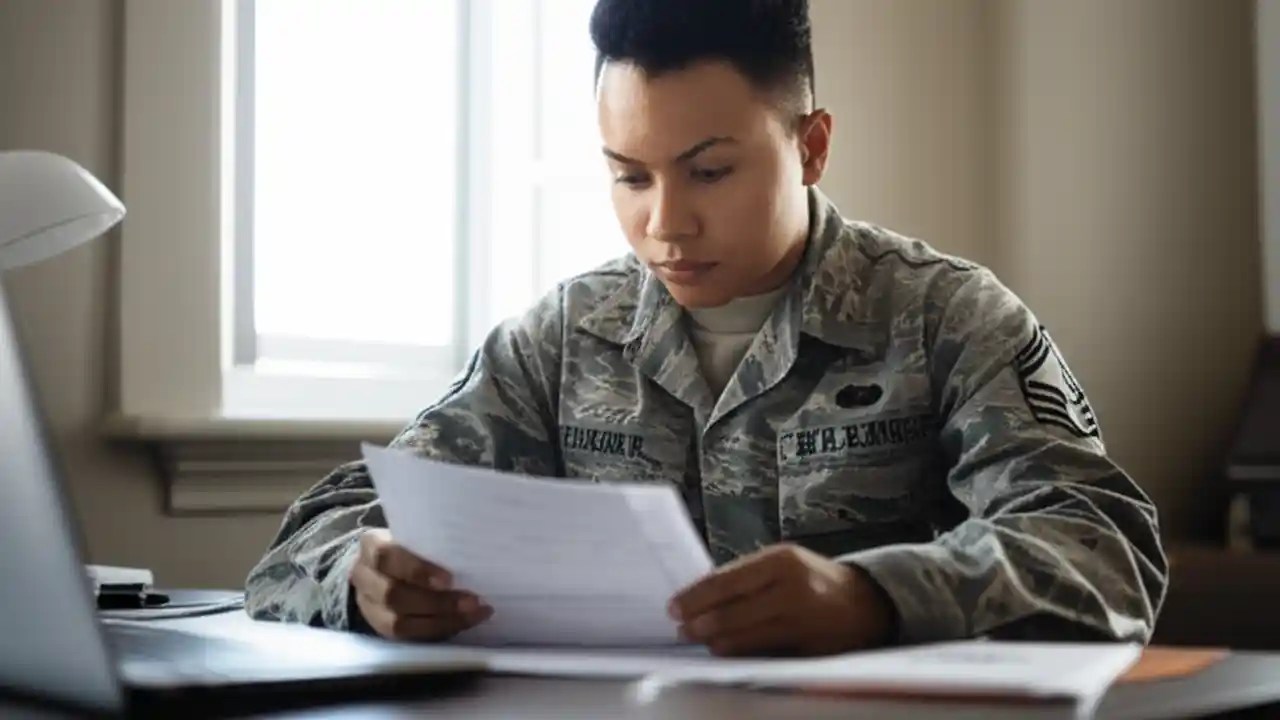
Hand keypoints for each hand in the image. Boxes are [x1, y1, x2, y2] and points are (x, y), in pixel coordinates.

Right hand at [350, 528, 492, 640]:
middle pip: (393, 595)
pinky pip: (407, 637)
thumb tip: (472, 551)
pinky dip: (438, 631)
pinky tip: (463, 623)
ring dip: (441, 621)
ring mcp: (368, 606)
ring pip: (399, 623)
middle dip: (437, 602)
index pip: (387, 556)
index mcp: (371, 545)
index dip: (417, 571)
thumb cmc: (408, 545)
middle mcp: (363, 576)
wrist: (382, 566)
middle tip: (472, 601)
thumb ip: (432, 542)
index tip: (449, 579)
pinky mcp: (379, 628)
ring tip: (474, 614)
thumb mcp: (414, 535)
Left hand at [668, 543, 894, 656]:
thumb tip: (699, 596)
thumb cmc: (812, 579)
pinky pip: (763, 653)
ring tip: (699, 640)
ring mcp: (801, 621)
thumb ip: (745, 576)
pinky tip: (724, 650)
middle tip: (681, 630)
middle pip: (732, 613)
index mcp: (782, 560)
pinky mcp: (807, 648)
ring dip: (715, 642)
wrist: (864, 603)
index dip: (696, 597)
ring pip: (745, 638)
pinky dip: (739, 652)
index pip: (726, 581)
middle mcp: (792, 589)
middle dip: (700, 624)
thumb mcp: (782, 563)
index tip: (673, 607)